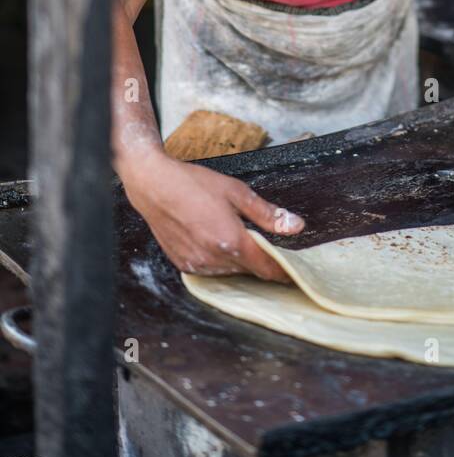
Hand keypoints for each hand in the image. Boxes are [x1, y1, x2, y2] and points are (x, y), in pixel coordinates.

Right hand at [122, 150, 304, 280]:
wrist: (154, 185)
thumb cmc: (194, 184)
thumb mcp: (237, 192)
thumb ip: (268, 213)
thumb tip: (296, 226)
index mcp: (232, 241)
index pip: (267, 268)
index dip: (284, 271)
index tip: (296, 270)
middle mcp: (214, 259)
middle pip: (250, 271)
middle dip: (262, 261)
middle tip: (270, 245)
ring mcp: (197, 265)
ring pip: (231, 272)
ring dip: (240, 261)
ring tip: (239, 237)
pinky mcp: (184, 265)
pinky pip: (211, 270)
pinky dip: (221, 260)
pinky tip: (217, 239)